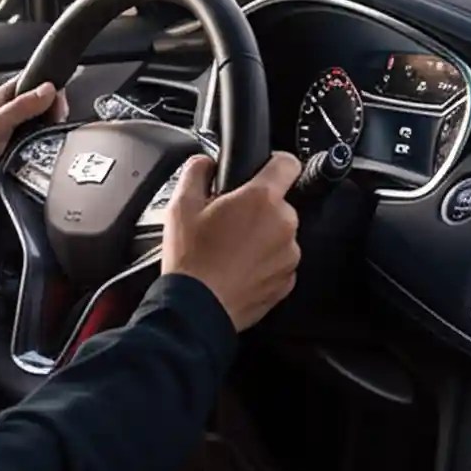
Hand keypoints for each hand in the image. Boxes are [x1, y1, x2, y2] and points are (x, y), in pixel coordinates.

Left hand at [0, 79, 63, 219]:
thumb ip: (21, 107)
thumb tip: (48, 89)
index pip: (29, 81)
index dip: (47, 87)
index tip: (60, 102)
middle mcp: (3, 112)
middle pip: (36, 102)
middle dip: (51, 110)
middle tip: (58, 122)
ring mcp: (7, 131)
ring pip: (36, 122)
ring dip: (47, 127)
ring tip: (54, 136)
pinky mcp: (11, 149)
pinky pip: (33, 140)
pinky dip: (42, 142)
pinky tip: (46, 150)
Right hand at [162, 153, 302, 330]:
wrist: (196, 307)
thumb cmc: (190, 259)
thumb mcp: (181, 204)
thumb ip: (197, 171)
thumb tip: (205, 163)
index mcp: (262, 199)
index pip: (287, 164)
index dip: (274, 163)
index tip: (264, 171)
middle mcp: (283, 225)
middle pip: (279, 203)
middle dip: (257, 209)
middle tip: (229, 222)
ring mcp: (288, 255)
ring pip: (279, 234)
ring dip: (261, 237)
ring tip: (230, 250)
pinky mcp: (287, 281)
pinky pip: (279, 261)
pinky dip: (263, 263)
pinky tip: (237, 268)